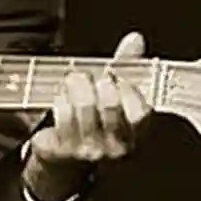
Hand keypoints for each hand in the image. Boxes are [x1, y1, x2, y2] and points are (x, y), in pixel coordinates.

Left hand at [24, 31, 153, 200]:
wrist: (63, 162)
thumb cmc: (93, 123)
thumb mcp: (115, 96)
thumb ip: (126, 67)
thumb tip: (135, 39)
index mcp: (135, 135)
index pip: (141, 111)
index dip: (126, 87)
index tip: (112, 77)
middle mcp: (115, 148)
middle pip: (110, 103)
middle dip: (98, 81)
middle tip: (86, 77)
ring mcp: (88, 150)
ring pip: (84, 105)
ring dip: (75, 85)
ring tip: (72, 82)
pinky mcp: (62, 149)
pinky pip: (62, 113)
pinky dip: (60, 97)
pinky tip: (60, 96)